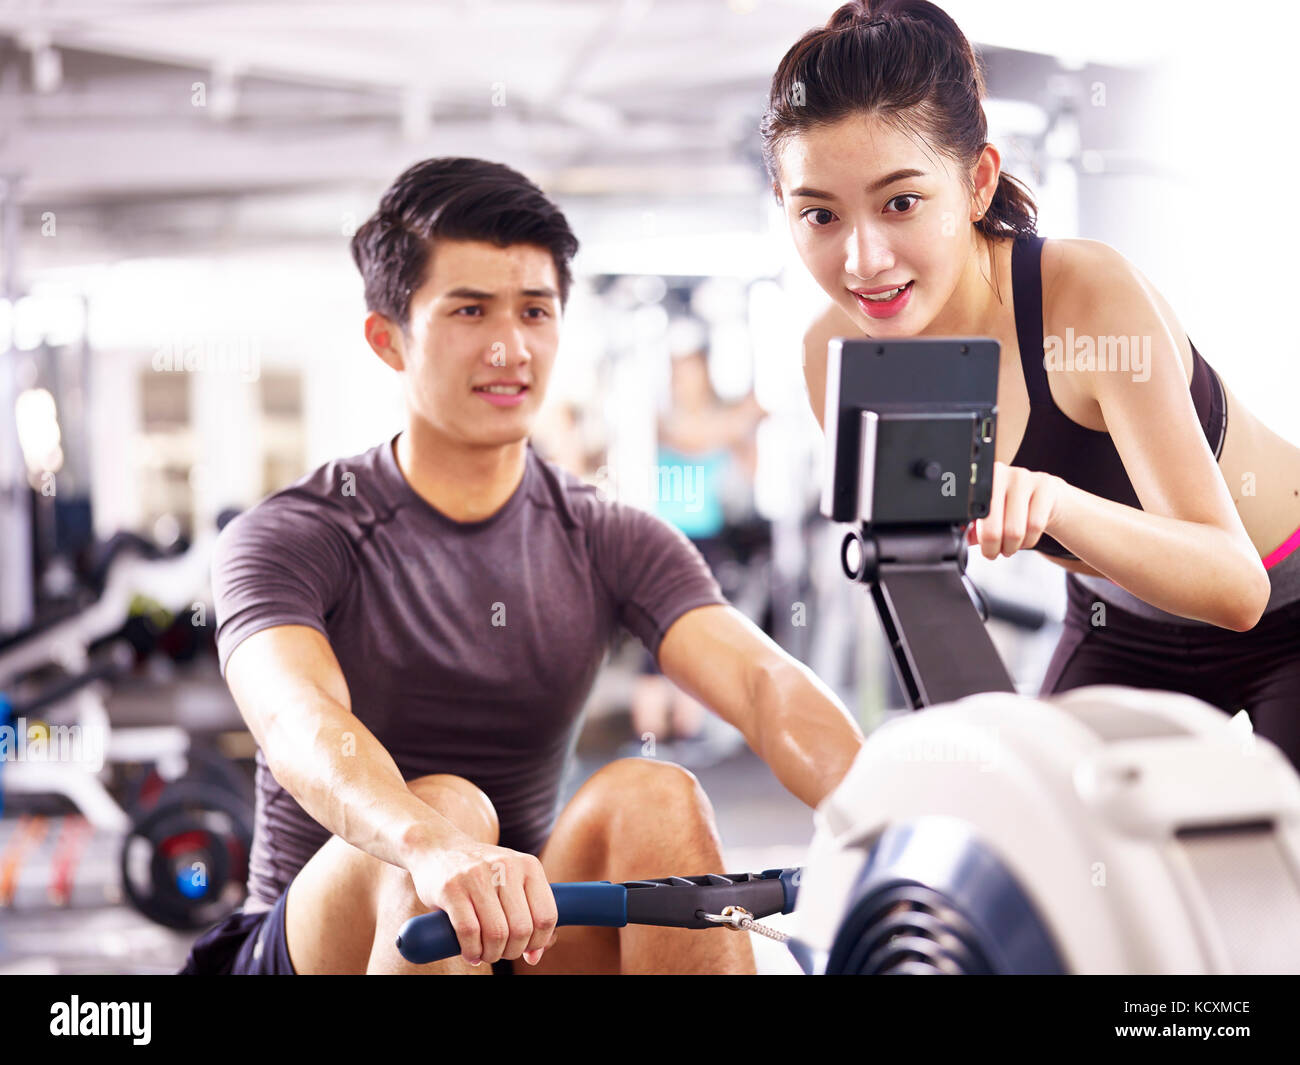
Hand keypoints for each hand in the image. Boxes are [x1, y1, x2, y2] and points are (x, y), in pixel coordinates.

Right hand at [407, 835, 558, 966]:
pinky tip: (470, 953)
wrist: (439, 848)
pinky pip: (469, 932)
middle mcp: (506, 866)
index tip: (526, 949)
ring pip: (496, 933)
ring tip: (486, 953)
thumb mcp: (513, 882)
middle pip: (521, 929)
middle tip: (501, 952)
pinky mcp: (451, 888)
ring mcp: (477, 875)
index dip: (538, 942)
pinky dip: (471, 951)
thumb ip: (530, 915)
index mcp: (529, 865)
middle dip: (512, 951)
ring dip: (492, 954)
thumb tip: (535, 956)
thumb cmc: (483, 875)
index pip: (546, 916)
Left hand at [966, 462, 1065, 558]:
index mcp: (979, 480)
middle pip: (992, 527)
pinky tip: (1025, 538)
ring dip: (1011, 547)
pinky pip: (1035, 525)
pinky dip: (1029, 541)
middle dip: (992, 548)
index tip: (982, 546)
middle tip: (995, 552)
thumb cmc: (1010, 505)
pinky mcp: (1044, 485)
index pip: (971, 515)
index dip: (978, 537)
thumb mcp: (989, 513)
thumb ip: (973, 526)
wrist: (1045, 495)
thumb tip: (961, 539)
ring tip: (1009, 546)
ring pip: (1014, 530)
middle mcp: (999, 474)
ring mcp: (1023, 477)